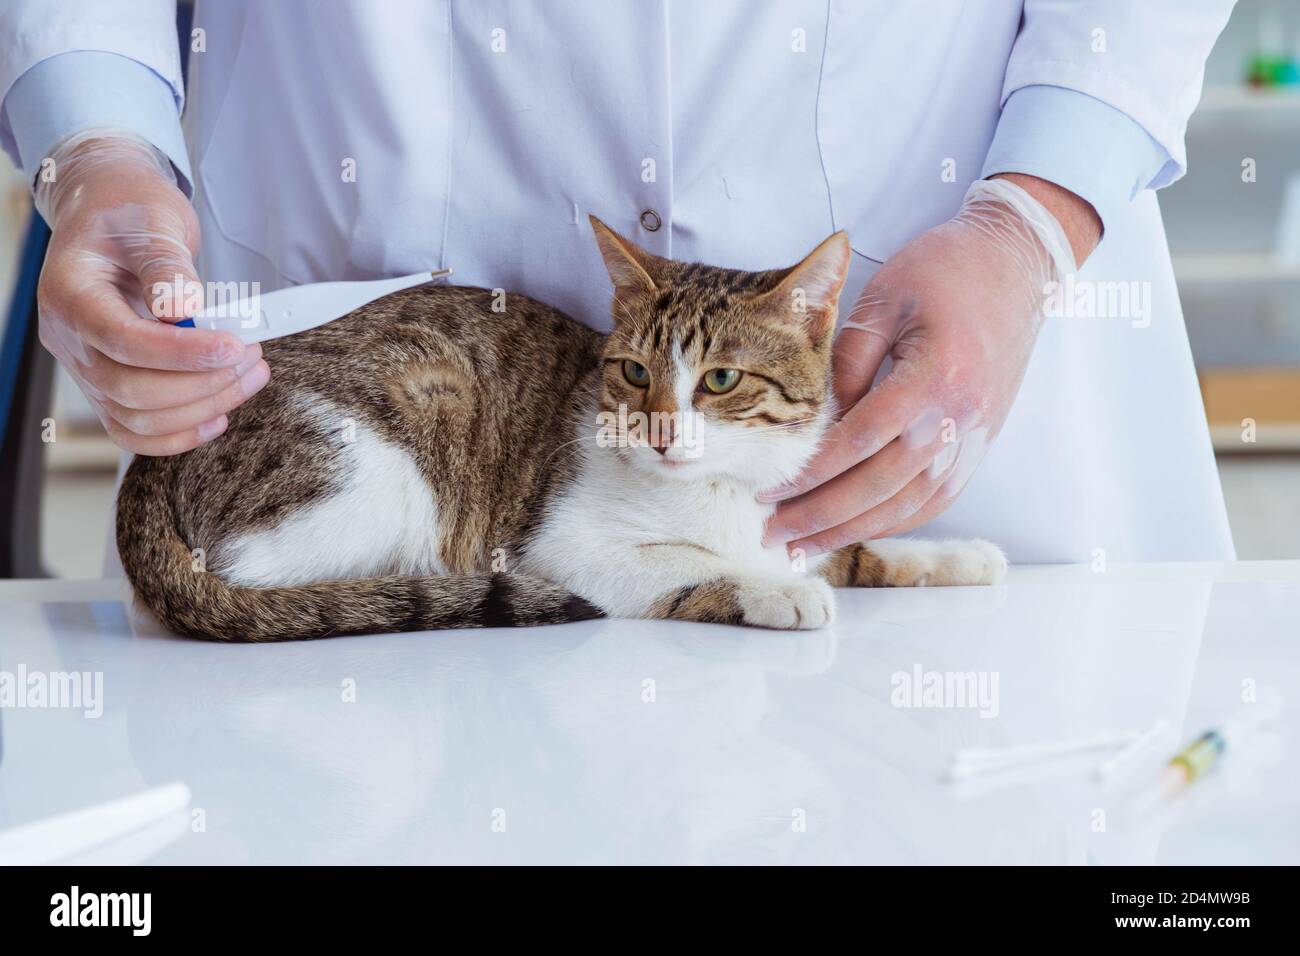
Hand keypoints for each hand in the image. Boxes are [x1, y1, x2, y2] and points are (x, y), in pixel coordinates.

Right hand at [35, 130, 267, 454]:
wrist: (113, 214)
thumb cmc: (130, 213)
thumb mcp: (153, 221)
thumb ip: (167, 267)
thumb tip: (184, 310)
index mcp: (70, 294)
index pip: (121, 341)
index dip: (182, 353)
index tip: (234, 346)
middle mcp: (70, 339)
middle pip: (129, 390)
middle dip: (202, 382)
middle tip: (251, 357)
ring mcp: (86, 368)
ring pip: (138, 418)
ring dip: (203, 406)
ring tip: (249, 374)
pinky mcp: (108, 386)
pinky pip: (136, 431)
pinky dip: (179, 432)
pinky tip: (219, 414)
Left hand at [761, 175, 1097, 556]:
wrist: (1018, 262)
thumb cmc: (947, 269)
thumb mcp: (884, 298)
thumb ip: (846, 361)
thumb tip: (815, 420)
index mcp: (933, 376)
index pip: (861, 441)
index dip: (811, 472)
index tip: (769, 491)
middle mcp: (959, 416)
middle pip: (881, 486)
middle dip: (822, 517)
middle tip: (774, 535)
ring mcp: (975, 435)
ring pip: (910, 504)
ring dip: (855, 531)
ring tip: (807, 547)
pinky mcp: (981, 442)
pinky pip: (937, 498)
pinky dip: (894, 521)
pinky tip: (858, 529)